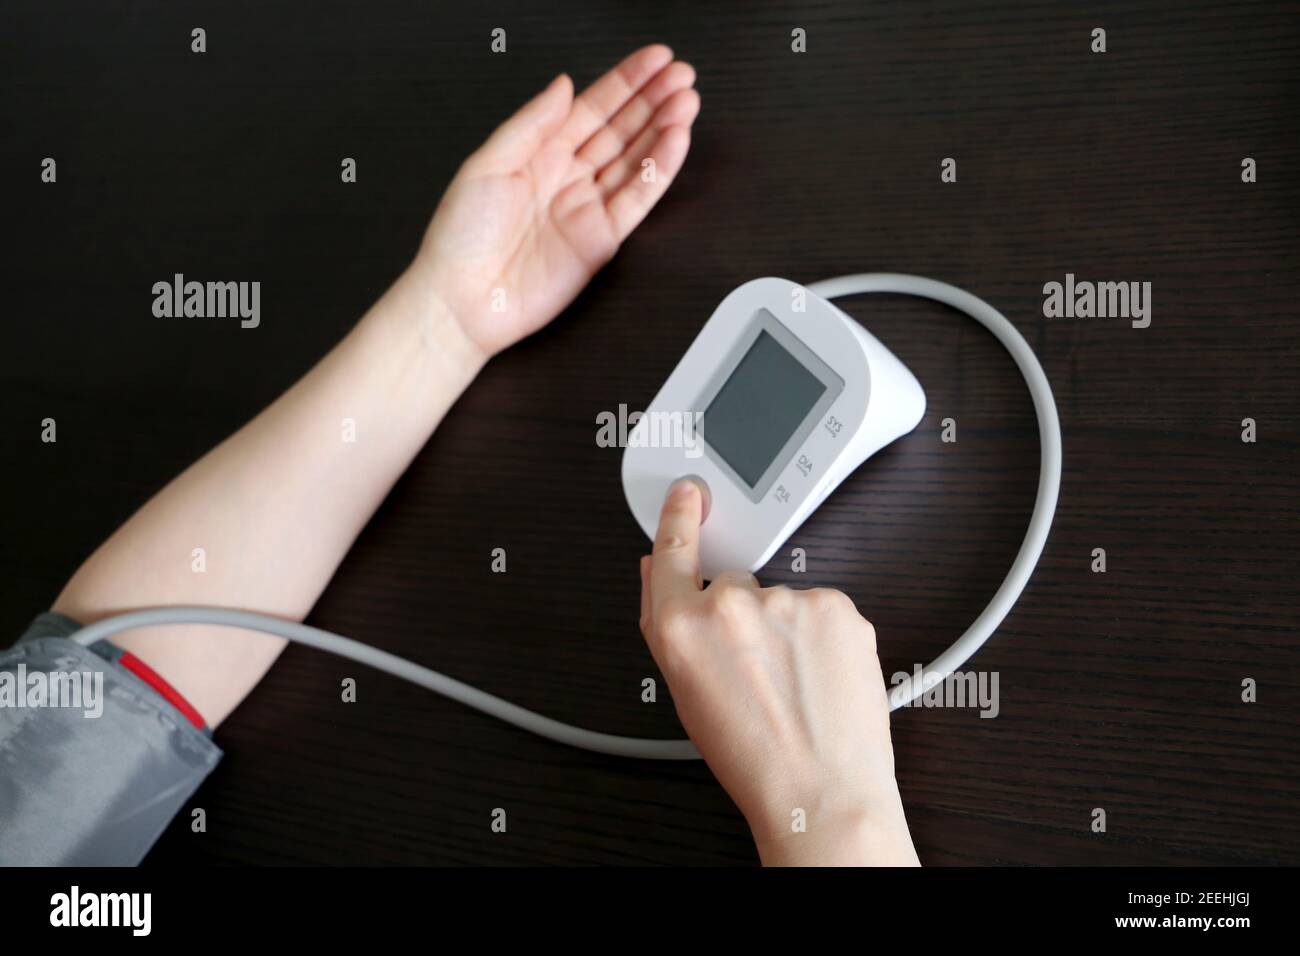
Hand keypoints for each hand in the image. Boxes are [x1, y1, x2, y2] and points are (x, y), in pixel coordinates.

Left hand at [413, 45, 699, 359]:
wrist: (462, 300)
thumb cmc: (460, 237)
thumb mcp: (486, 164)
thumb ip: (530, 123)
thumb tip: (564, 84)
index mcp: (538, 154)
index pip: (591, 108)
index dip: (625, 82)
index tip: (655, 59)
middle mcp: (567, 178)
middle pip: (621, 130)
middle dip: (653, 101)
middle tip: (683, 75)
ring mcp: (587, 208)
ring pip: (635, 161)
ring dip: (664, 130)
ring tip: (687, 101)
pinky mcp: (601, 241)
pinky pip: (637, 199)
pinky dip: (659, 171)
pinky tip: (675, 142)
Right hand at [638, 479, 919, 865]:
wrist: (820, 791)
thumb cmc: (753, 758)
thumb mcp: (685, 694)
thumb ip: (668, 625)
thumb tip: (660, 573)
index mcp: (681, 628)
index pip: (672, 549)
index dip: (680, 516)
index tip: (690, 492)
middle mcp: (731, 605)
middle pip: (734, 583)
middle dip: (746, 614)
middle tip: (760, 670)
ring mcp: (789, 601)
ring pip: (784, 599)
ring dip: (790, 629)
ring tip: (797, 686)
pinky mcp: (838, 606)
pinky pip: (824, 608)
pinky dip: (825, 636)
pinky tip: (823, 677)